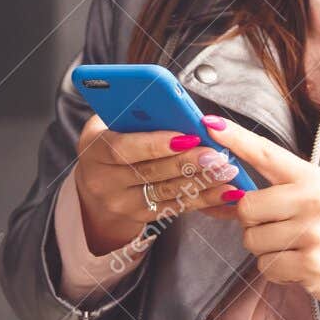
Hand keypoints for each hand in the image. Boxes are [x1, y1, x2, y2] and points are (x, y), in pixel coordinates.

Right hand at [73, 114, 243, 253]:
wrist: (97, 183)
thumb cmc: (110, 141)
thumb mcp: (109, 122)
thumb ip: (133, 114)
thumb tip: (171, 104)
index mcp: (94, 150)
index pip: (124, 148)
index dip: (156, 143)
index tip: (186, 136)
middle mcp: (104, 181)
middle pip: (150, 172)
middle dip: (187, 162)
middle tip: (215, 154)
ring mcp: (122, 203)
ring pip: (167, 191)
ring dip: (201, 181)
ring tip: (226, 169)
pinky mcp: (141, 216)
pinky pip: (176, 207)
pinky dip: (203, 198)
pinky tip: (223, 190)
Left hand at [202, 113, 319, 313]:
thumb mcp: (316, 199)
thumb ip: (276, 192)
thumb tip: (223, 196)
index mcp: (312, 178)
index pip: (266, 153)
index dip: (235, 138)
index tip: (210, 123)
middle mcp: (313, 200)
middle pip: (246, 207)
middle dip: (252, 223)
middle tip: (280, 230)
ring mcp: (313, 232)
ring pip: (252, 240)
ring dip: (266, 250)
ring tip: (295, 248)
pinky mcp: (311, 263)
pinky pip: (265, 266)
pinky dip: (276, 270)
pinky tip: (299, 265)